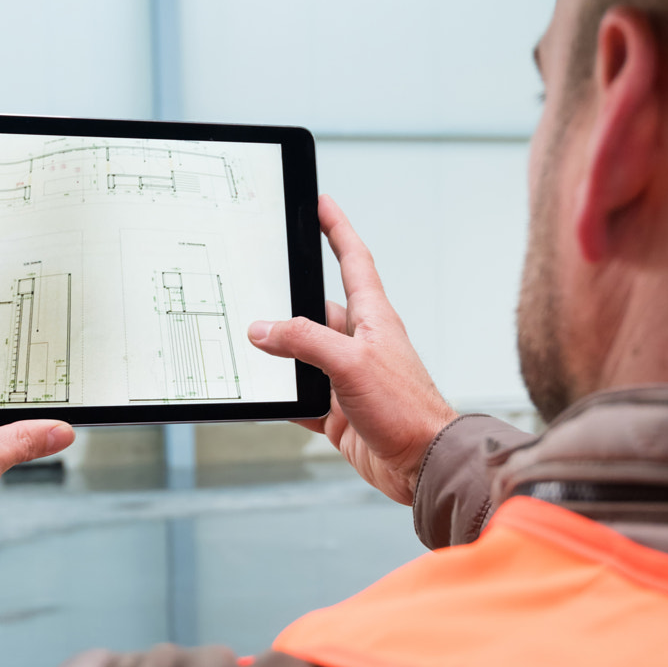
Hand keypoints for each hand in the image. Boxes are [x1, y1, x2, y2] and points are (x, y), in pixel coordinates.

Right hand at [248, 196, 455, 505]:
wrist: (424, 464)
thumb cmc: (407, 409)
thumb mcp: (352, 363)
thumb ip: (305, 342)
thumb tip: (262, 329)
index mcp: (373, 319)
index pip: (353, 260)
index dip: (336, 228)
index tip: (320, 202)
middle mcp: (361, 343)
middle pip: (316, 309)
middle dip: (286, 298)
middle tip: (255, 278)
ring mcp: (348, 378)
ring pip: (303, 355)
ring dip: (278, 353)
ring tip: (243, 342)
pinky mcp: (339, 411)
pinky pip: (301, 396)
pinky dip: (281, 395)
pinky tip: (261, 393)